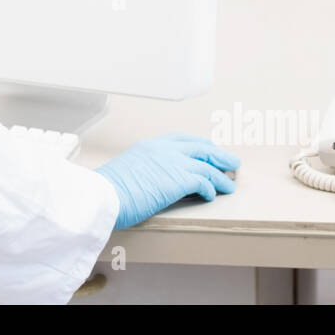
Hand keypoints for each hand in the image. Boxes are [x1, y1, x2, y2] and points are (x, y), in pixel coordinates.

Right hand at [94, 133, 239, 230]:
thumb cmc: (107, 189)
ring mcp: (173, 162)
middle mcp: (163, 150)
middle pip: (200, 147)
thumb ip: (141, 171)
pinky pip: (204, 182)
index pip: (180, 139)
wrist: (105, 194)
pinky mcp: (180, 179)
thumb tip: (146, 182)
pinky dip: (211, 189)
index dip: (197, 144)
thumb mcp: (125, 171)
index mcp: (149, 146)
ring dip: (220, 176)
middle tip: (230, 161)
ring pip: (207, 165)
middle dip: (218, 155)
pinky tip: (212, 195)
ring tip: (229, 184)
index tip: (207, 147)